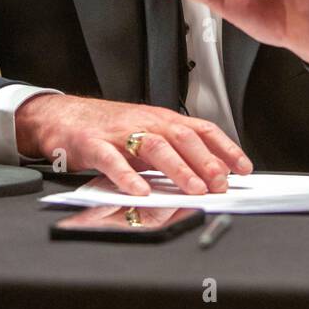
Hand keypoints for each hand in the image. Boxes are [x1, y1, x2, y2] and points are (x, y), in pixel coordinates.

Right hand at [15, 92, 251, 195]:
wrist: (64, 116)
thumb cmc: (109, 128)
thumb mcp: (147, 133)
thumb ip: (173, 151)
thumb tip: (210, 174)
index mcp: (162, 120)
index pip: (201, 129)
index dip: (225, 147)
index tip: (244, 167)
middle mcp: (145, 122)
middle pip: (182, 137)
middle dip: (206, 160)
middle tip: (221, 183)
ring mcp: (120, 133)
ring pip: (154, 146)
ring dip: (177, 168)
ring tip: (193, 189)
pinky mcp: (94, 145)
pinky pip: (112, 161)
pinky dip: (128, 177)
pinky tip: (140, 191)